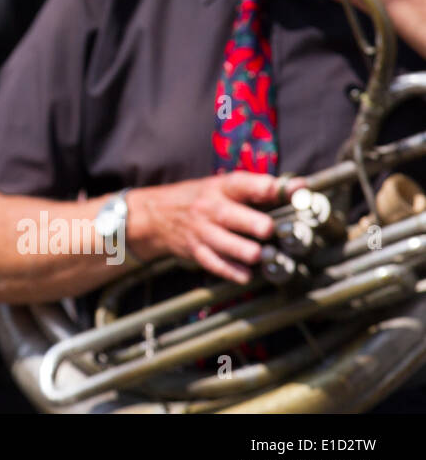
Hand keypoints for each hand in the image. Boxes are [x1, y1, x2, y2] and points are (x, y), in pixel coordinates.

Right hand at [129, 172, 303, 283]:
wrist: (157, 215)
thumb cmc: (202, 199)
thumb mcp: (223, 187)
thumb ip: (261, 188)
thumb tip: (302, 187)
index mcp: (220, 187)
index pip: (241, 184)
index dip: (262, 186)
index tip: (279, 188)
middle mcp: (210, 208)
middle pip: (230, 215)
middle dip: (250, 222)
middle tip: (268, 229)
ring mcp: (201, 230)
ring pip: (222, 242)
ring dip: (242, 250)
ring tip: (259, 255)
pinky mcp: (196, 250)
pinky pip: (213, 262)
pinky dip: (230, 271)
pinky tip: (246, 276)